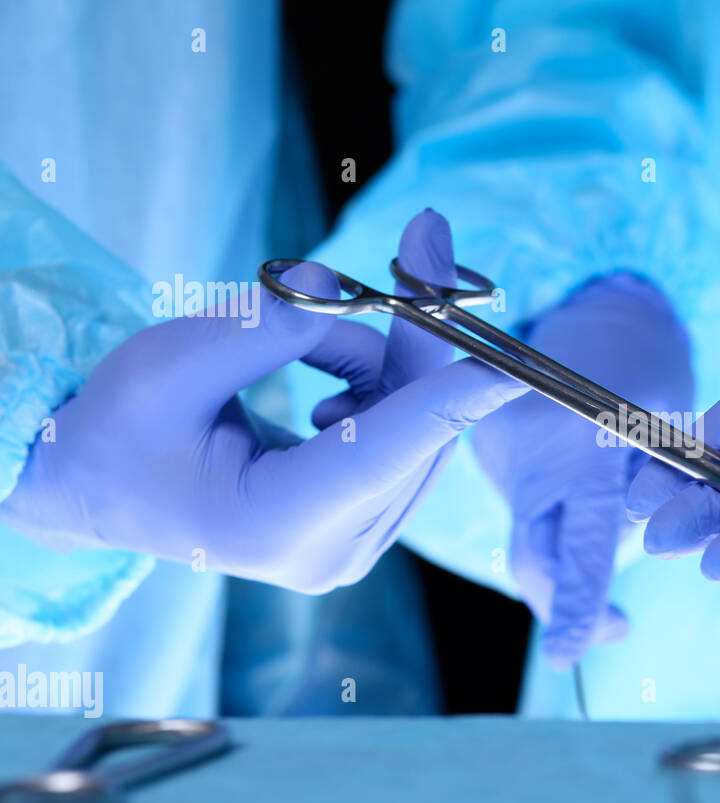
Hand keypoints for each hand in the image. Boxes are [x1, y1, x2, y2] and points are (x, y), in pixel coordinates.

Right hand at [0, 211, 526, 592]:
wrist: (102, 484)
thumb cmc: (122, 427)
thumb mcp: (168, 364)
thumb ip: (259, 327)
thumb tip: (335, 283)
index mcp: (277, 525)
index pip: (387, 452)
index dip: (452, 400)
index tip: (515, 364)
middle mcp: (333, 550)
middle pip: (416, 430)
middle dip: (424, 333)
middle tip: (429, 233)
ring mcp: (356, 544)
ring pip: (417, 429)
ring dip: (385, 361)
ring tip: (305, 336)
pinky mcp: (366, 524)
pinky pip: (406, 439)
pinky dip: (379, 390)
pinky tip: (321, 397)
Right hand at [473, 273, 692, 669]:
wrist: (582, 318)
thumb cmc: (643, 366)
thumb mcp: (671, 414)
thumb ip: (674, 478)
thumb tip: (678, 541)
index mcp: (586, 446)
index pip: (582, 538)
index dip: (574, 600)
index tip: (564, 655)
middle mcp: (538, 460)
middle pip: (538, 559)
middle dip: (565, 608)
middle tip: (596, 639)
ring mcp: (509, 463)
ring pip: (532, 550)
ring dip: (564, 584)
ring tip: (606, 604)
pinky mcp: (499, 466)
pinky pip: (530, 522)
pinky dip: (558, 546)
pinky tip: (588, 544)